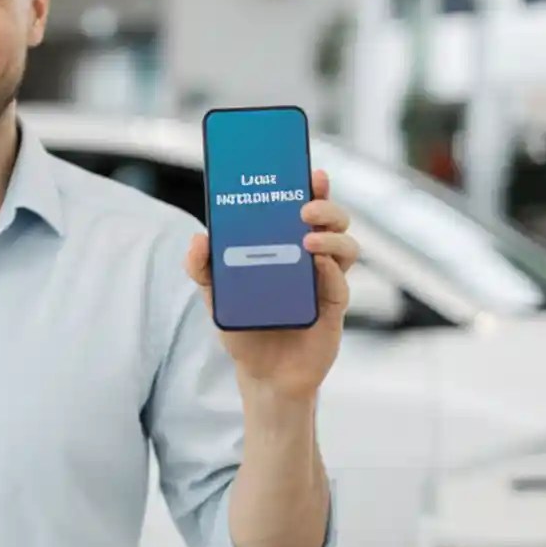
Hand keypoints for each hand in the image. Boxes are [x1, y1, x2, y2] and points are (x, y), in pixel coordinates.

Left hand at [184, 169, 358, 398]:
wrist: (262, 375)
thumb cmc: (244, 328)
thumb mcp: (214, 295)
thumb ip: (201, 267)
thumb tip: (199, 237)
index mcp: (286, 247)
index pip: (305, 209)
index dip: (312, 188)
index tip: (309, 171)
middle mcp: (311, 259)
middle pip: (333, 220)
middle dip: (326, 205)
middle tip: (305, 207)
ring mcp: (325, 283)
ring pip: (347, 247)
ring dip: (332, 237)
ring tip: (308, 240)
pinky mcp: (333, 310)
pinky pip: (341, 285)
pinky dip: (330, 272)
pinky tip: (315, 267)